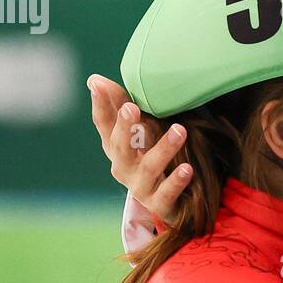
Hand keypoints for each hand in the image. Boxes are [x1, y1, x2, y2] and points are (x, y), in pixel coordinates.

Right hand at [88, 74, 192, 222]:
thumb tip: (95, 79)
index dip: (100, 105)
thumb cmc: (147, 157)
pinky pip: (167, 192)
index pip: (103, 124)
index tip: (98, 85)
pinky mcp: (159, 204)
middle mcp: (123, 167)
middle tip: (131, 108)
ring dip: (164, 148)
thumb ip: (120, 105)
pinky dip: (176, 181)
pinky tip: (187, 169)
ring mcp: (140, 187)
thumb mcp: (136, 132)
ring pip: (150, 167)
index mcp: (115, 147)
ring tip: (179, 130)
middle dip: (124, 127)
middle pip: (121, 146)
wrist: (166, 202)